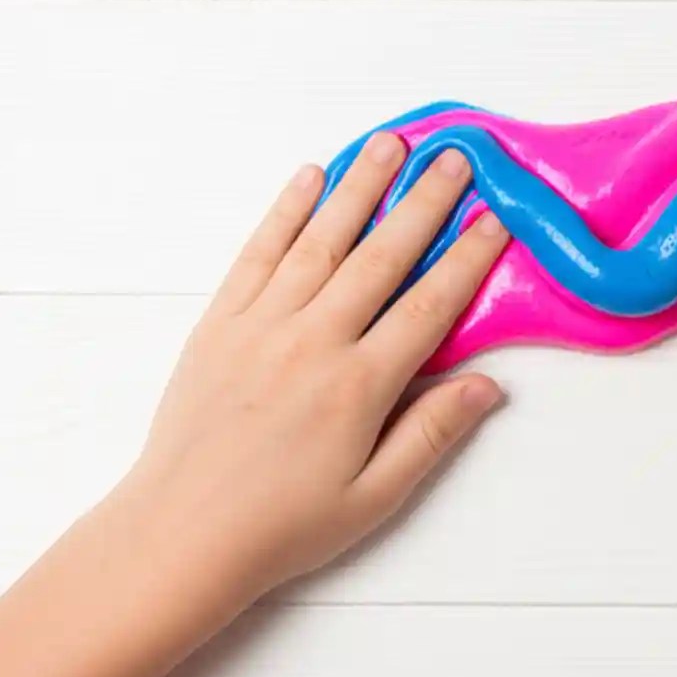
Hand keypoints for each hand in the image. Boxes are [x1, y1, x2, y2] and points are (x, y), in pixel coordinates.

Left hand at [127, 137, 509, 596]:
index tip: (494, 221)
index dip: (466, 260)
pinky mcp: (220, 322)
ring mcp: (262, 324)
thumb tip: (489, 386)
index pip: (428, 307)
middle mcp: (313, 341)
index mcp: (359, 386)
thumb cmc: (284, 523)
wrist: (182, 532)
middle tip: (454, 160)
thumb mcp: (375, 496)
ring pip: (321, 240)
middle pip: (380, 257)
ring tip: (391, 144)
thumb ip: (432, 433)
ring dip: (359, 187)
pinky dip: (284, 212)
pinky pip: (258, 253)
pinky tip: (308, 179)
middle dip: (423, 204)